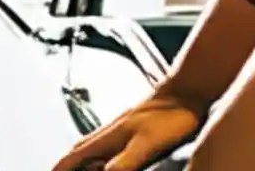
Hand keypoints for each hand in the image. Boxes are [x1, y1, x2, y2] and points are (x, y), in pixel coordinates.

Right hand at [52, 89, 204, 170]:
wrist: (189, 91)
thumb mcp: (145, 146)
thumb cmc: (170, 115)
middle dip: (66, 168)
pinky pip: (106, 147)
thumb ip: (122, 165)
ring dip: (81, 164)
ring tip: (79, 170)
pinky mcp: (133, 129)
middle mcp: (108, 133)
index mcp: (106, 139)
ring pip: (90, 149)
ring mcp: (120, 129)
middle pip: (76, 154)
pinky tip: (109, 162)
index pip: (70, 159)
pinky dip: (98, 158)